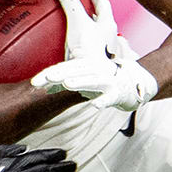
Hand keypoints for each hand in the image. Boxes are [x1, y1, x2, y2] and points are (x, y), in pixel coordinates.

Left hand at [31, 55, 158, 110]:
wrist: (138, 80)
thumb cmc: (107, 80)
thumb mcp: (85, 78)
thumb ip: (67, 81)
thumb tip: (45, 88)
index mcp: (86, 65)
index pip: (64, 68)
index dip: (48, 74)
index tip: (33, 82)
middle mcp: (96, 69)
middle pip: (75, 71)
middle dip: (58, 75)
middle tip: (43, 80)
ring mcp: (108, 80)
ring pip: (92, 80)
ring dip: (80, 82)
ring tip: (67, 84)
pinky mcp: (119, 92)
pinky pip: (110, 97)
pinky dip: (103, 101)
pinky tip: (95, 106)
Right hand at [55, 0, 117, 59]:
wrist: (94, 81)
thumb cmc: (91, 52)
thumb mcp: (78, 22)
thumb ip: (70, 4)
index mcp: (108, 23)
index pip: (101, 0)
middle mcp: (107, 36)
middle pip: (96, 16)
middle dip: (84, 9)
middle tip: (72, 4)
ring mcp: (101, 49)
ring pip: (90, 32)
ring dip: (79, 26)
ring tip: (66, 24)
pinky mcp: (93, 61)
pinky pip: (83, 48)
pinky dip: (74, 43)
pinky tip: (64, 45)